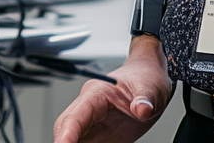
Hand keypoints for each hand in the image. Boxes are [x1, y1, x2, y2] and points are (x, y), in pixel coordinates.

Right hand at [53, 35, 171, 142]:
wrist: (148, 77)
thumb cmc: (145, 77)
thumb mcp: (150, 88)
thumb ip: (145, 99)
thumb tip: (142, 109)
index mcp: (96, 94)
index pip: (75, 116)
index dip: (67, 134)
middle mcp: (89, 107)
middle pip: (66, 128)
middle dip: (63, 142)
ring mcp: (92, 122)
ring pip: (73, 137)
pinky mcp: (99, 134)